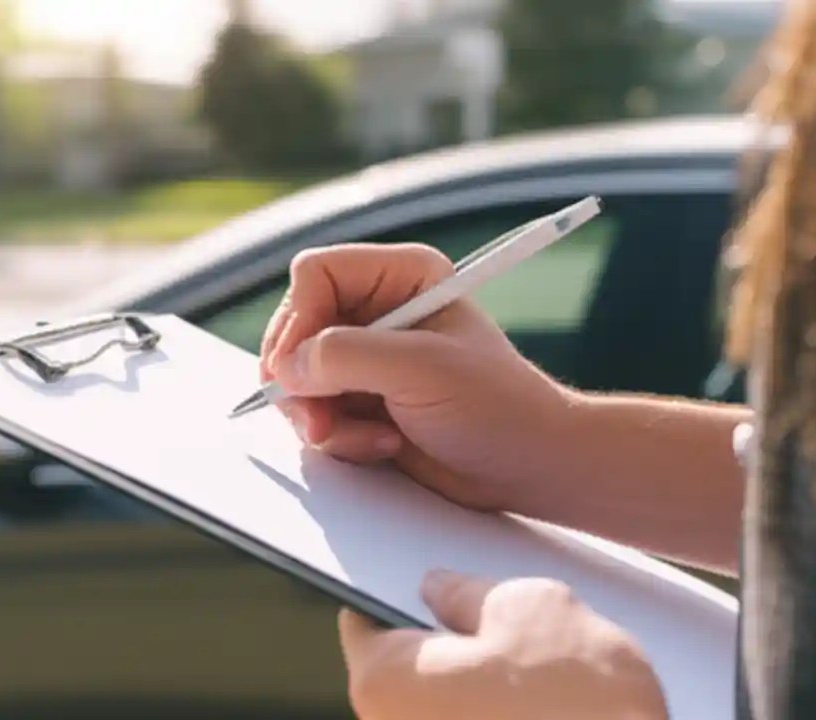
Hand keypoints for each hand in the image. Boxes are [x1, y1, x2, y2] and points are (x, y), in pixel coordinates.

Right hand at [262, 243, 577, 510]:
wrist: (527, 466)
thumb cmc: (496, 406)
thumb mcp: (422, 370)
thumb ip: (347, 357)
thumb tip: (288, 366)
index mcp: (401, 275)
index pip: (315, 275)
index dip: (299, 321)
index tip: (301, 370)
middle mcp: (377, 310)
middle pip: (294, 328)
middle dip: (303, 381)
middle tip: (322, 420)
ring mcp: (366, 359)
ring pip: (297, 377)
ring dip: (322, 417)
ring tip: (372, 438)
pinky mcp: (361, 401)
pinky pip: (314, 413)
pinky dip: (338, 437)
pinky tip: (384, 445)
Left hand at [338, 570, 666, 719]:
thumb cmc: (579, 699)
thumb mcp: (526, 608)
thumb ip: (468, 593)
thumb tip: (439, 590)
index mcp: (386, 682)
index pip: (361, 619)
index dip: (386, 585)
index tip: (403, 567)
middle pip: (402, 663)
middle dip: (437, 629)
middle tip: (478, 594)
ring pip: (442, 697)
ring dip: (472, 669)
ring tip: (521, 638)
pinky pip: (472, 718)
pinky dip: (495, 702)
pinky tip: (539, 683)